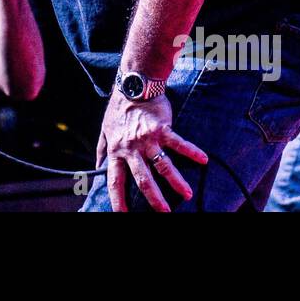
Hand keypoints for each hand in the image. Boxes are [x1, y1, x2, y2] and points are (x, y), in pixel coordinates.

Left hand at [97, 91, 207, 211]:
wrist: (133, 86)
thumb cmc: (119, 109)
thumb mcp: (104, 129)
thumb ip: (101, 149)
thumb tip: (96, 166)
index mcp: (116, 150)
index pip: (115, 180)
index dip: (118, 198)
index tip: (122, 214)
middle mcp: (131, 148)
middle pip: (143, 179)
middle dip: (154, 198)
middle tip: (164, 212)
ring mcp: (147, 139)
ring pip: (163, 165)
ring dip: (176, 182)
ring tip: (187, 194)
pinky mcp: (162, 129)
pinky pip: (179, 143)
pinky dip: (192, 152)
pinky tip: (203, 160)